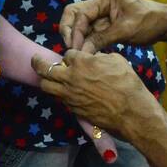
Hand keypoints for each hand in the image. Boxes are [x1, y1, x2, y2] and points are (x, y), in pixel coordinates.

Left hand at [34, 48, 157, 136]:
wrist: (131, 112)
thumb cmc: (128, 84)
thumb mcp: (116, 60)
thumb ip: (100, 57)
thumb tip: (94, 58)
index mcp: (81, 62)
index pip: (67, 54)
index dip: (72, 56)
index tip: (75, 58)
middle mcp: (70, 77)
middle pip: (44, 68)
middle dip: (38, 62)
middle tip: (35, 60)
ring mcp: (68, 94)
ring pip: (46, 85)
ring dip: (45, 79)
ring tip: (45, 76)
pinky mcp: (72, 108)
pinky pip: (58, 98)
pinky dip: (58, 92)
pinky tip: (62, 90)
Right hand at [59, 0, 166, 54]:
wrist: (166, 24)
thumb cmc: (149, 22)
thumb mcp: (125, 31)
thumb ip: (101, 40)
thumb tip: (81, 53)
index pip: (81, 13)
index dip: (75, 31)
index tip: (74, 49)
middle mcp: (100, 2)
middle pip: (75, 14)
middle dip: (70, 31)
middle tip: (71, 50)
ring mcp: (102, 12)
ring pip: (81, 24)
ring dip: (78, 38)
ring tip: (78, 54)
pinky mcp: (105, 22)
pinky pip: (90, 31)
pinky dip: (86, 41)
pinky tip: (86, 53)